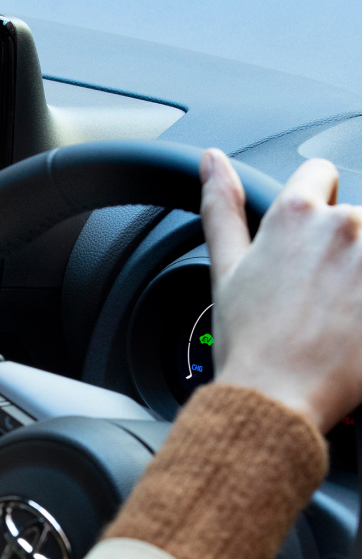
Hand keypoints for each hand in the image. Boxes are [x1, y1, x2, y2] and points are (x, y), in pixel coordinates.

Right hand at [201, 148, 361, 432]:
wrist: (276, 399)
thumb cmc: (250, 342)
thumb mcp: (225, 269)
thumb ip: (221, 206)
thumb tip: (211, 159)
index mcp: (296, 212)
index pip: (320, 175)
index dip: (312, 210)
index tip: (306, 250)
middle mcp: (345, 224)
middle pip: (356, 218)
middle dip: (343, 252)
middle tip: (320, 299)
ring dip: (360, 276)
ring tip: (342, 317)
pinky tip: (354, 325)